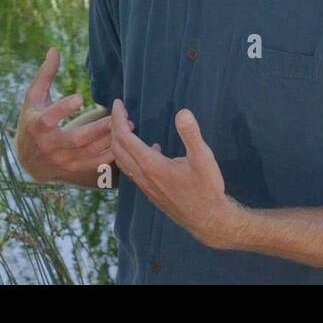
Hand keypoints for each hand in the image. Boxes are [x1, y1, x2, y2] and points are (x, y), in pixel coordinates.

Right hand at [15, 47, 130, 183]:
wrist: (28, 159)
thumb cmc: (32, 120)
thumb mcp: (34, 98)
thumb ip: (45, 75)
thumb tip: (54, 49)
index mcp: (38, 125)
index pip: (49, 118)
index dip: (63, 109)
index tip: (80, 97)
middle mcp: (49, 145)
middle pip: (76, 139)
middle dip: (97, 129)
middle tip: (116, 116)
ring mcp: (62, 160)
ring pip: (88, 152)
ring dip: (109, 140)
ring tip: (127, 125)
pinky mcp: (72, 169)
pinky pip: (94, 164)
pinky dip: (110, 155)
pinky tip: (123, 142)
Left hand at [109, 100, 242, 248]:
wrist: (208, 220)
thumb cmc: (207, 189)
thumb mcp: (204, 159)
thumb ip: (191, 135)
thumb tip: (183, 112)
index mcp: (151, 165)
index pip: (123, 137)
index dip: (117, 118)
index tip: (117, 102)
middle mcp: (143, 176)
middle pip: (116, 148)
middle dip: (114, 126)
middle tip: (121, 111)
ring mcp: (145, 186)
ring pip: (122, 161)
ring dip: (120, 142)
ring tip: (131, 126)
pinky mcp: (151, 192)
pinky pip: (132, 170)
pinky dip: (131, 155)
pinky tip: (151, 149)